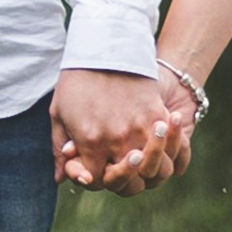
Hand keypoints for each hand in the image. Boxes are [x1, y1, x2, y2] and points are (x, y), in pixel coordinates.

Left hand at [53, 66, 185, 189]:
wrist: (104, 47)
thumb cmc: (76, 81)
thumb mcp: (60, 114)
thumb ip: (60, 149)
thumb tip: (62, 178)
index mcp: (91, 143)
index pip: (98, 182)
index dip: (94, 180)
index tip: (91, 170)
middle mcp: (119, 141)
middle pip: (131, 184)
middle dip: (124, 182)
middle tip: (119, 169)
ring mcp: (142, 130)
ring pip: (157, 171)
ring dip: (150, 172)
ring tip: (142, 162)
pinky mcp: (158, 115)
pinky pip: (172, 147)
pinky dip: (170, 153)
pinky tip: (161, 148)